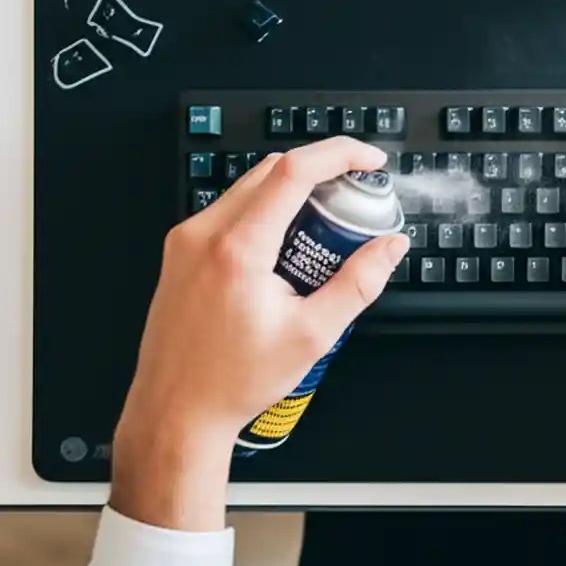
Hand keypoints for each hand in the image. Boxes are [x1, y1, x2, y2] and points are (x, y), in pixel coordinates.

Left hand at [110, 137, 409, 530]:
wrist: (175, 411)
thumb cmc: (233, 381)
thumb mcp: (312, 334)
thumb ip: (358, 283)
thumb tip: (390, 247)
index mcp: (237, 249)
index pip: (293, 171)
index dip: (339, 154)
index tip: (369, 160)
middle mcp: (204, 235)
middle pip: (272, 171)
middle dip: (321, 172)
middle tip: (356, 196)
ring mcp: (186, 241)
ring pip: (250, 188)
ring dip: (293, 193)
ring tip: (326, 228)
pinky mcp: (181, 253)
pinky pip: (230, 211)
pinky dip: (267, 212)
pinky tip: (288, 248)